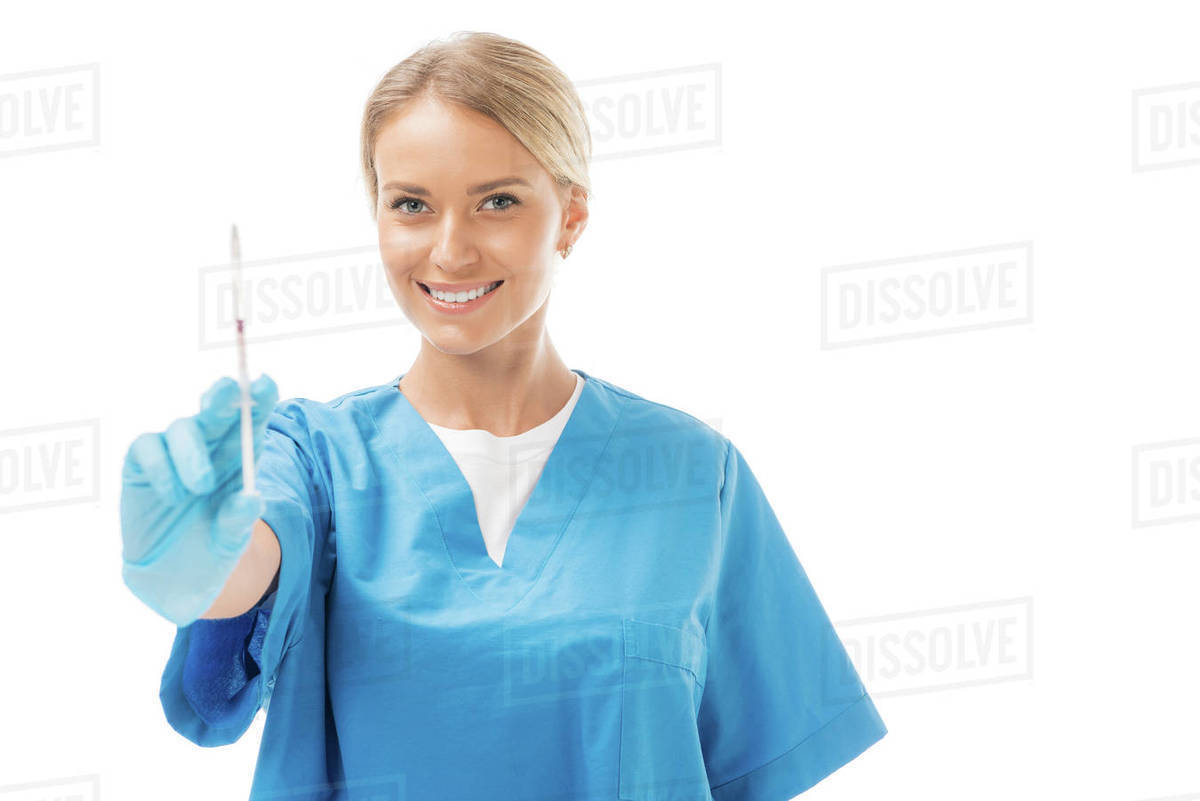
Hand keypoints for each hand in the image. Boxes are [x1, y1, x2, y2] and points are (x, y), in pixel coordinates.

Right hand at [120, 374, 279, 626]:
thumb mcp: (231, 540)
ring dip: (193, 453)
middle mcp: (210, 444)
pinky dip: (162, 468)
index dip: (261, 397)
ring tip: (201, 487)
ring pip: (183, 428)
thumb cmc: (211, 547)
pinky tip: (173, 496)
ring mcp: (174, 450)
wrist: (172, 575)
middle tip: (232, 389)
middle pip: (218, 410)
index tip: (267, 383)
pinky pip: (148, 447)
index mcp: (243, 454)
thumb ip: (239, 520)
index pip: (254, 417)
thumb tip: (251, 498)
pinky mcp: (143, 461)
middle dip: (225, 397)